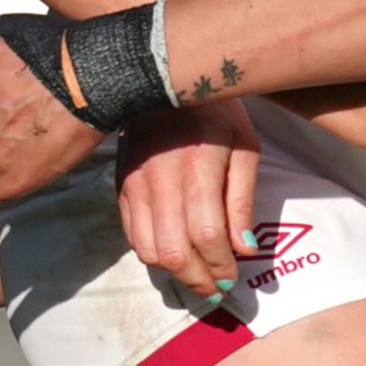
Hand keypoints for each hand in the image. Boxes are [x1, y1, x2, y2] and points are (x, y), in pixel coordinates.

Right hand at [115, 101, 261, 299]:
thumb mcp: (243, 145)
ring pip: (148, 250)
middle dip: (198, 279)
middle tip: (216, 289)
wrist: (163, 76)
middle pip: (173, 251)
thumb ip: (242, 199)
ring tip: (197, 276)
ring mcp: (135, 184)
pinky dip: (152, 254)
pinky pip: (131, 235)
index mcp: (198, 167)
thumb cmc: (214, 109)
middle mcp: (160, 181)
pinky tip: (173, 254)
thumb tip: (244, 248)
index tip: (233, 278)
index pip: (207, 235)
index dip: (221, 265)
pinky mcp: (120, 186)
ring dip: (174, 273)